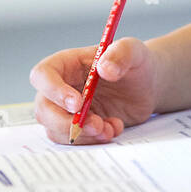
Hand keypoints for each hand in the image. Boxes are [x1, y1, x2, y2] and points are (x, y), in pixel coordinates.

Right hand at [28, 37, 160, 144]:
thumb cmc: (135, 63)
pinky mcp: (78, 127)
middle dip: (67, 123)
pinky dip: (94, 140)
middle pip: (44, 109)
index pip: (42, 75)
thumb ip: (121, 54)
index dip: (53, 91)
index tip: (77, 103)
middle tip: (97, 125)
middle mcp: (61, 87)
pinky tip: (114, 128)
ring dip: (83, 135)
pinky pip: (75, 140)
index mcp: (66, 64)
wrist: (147, 86)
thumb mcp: (134, 51)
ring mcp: (67, 110)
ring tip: (109, 128)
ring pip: (56, 130)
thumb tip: (105, 69)